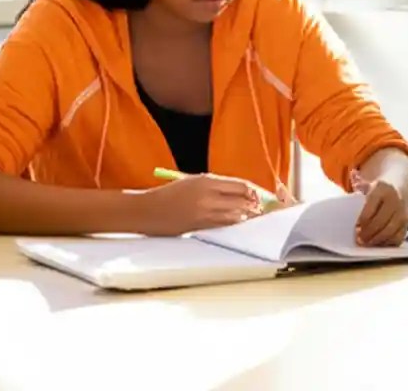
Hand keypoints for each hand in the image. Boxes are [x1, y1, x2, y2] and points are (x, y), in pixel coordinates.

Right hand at [138, 173, 262, 235]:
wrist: (146, 211)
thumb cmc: (169, 194)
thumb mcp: (193, 181)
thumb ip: (216, 185)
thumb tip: (240, 192)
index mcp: (206, 181)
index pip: (240, 186)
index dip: (252, 191)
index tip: (258, 194)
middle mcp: (208, 197)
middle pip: (242, 201)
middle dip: (253, 205)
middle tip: (260, 208)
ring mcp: (204, 213)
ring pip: (236, 216)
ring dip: (246, 216)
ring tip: (252, 216)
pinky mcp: (200, 227)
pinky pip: (224, 225)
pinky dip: (233, 223)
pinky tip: (236, 222)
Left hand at [352, 176, 407, 245]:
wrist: (399, 187)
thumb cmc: (378, 190)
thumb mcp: (367, 184)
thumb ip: (358, 183)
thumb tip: (353, 174)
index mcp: (383, 189)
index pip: (371, 208)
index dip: (362, 220)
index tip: (355, 227)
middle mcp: (395, 199)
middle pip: (380, 221)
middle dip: (368, 233)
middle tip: (359, 239)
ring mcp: (403, 212)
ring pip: (390, 230)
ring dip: (377, 239)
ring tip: (367, 242)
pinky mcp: (407, 222)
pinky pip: (398, 236)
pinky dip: (387, 242)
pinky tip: (378, 242)